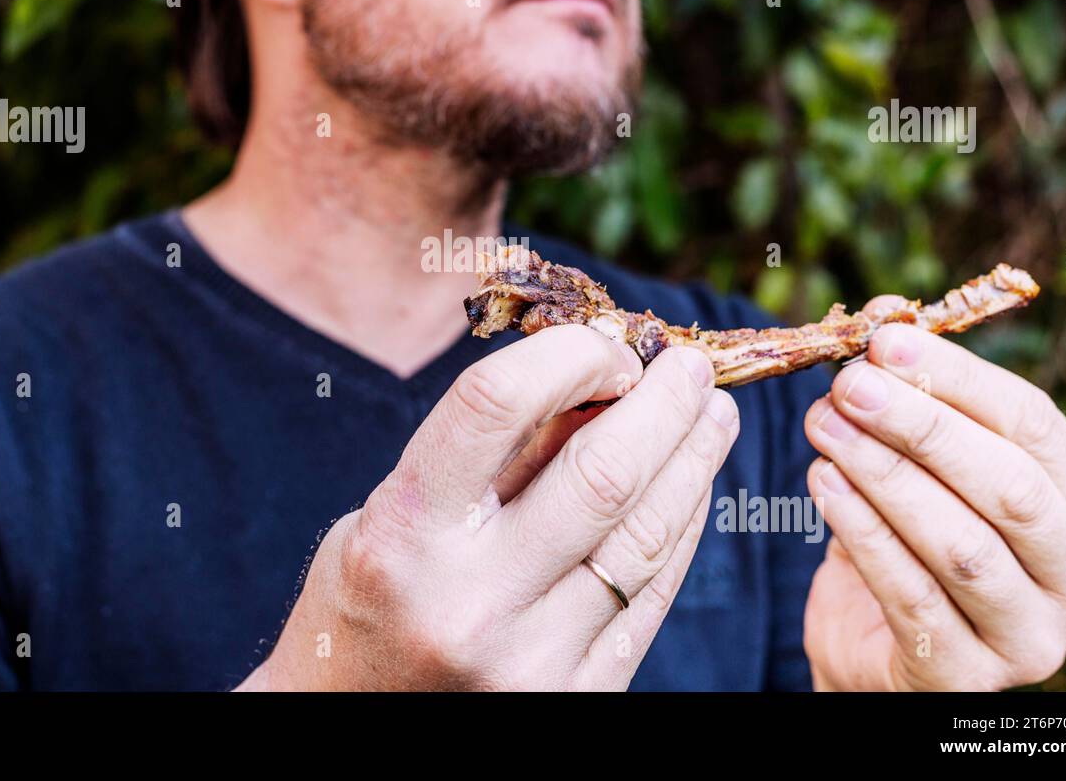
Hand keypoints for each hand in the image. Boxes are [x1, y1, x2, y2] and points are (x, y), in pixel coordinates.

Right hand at [239, 325, 738, 690]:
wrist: (350, 723)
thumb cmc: (372, 595)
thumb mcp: (399, 509)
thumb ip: (493, 453)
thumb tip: (598, 378)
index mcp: (404, 534)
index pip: (495, 403)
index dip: (568, 354)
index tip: (606, 343)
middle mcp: (470, 600)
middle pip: (602, 474)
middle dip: (663, 404)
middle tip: (691, 366)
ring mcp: (530, 661)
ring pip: (645, 537)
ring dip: (692, 462)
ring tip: (715, 416)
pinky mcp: (575, 699)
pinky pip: (651, 597)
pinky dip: (682, 530)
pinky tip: (695, 487)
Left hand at [802, 304, 1065, 690]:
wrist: (875, 646)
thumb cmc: (910, 538)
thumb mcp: (923, 466)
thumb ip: (915, 397)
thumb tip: (885, 317)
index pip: (1035, 427)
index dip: (958, 379)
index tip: (885, 341)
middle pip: (1010, 489)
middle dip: (923, 427)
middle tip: (848, 386)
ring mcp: (1030, 639)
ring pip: (962, 546)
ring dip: (884, 477)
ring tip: (825, 429)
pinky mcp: (965, 678)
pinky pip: (913, 598)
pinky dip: (863, 535)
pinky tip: (822, 485)